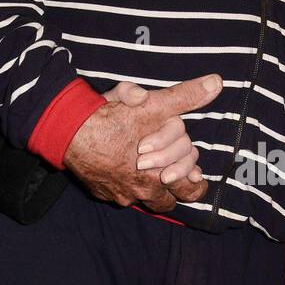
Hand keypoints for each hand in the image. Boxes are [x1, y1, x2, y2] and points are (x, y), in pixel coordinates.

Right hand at [65, 74, 221, 211]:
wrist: (68, 131)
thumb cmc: (110, 118)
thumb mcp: (152, 104)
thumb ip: (185, 96)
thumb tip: (217, 82)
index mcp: (158, 176)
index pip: (191, 189)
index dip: (194, 175)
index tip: (194, 169)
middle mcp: (140, 192)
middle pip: (169, 201)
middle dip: (175, 185)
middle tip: (172, 169)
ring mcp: (119, 196)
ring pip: (146, 202)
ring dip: (151, 189)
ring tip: (149, 171)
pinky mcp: (101, 193)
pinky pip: (120, 197)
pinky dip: (124, 185)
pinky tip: (122, 168)